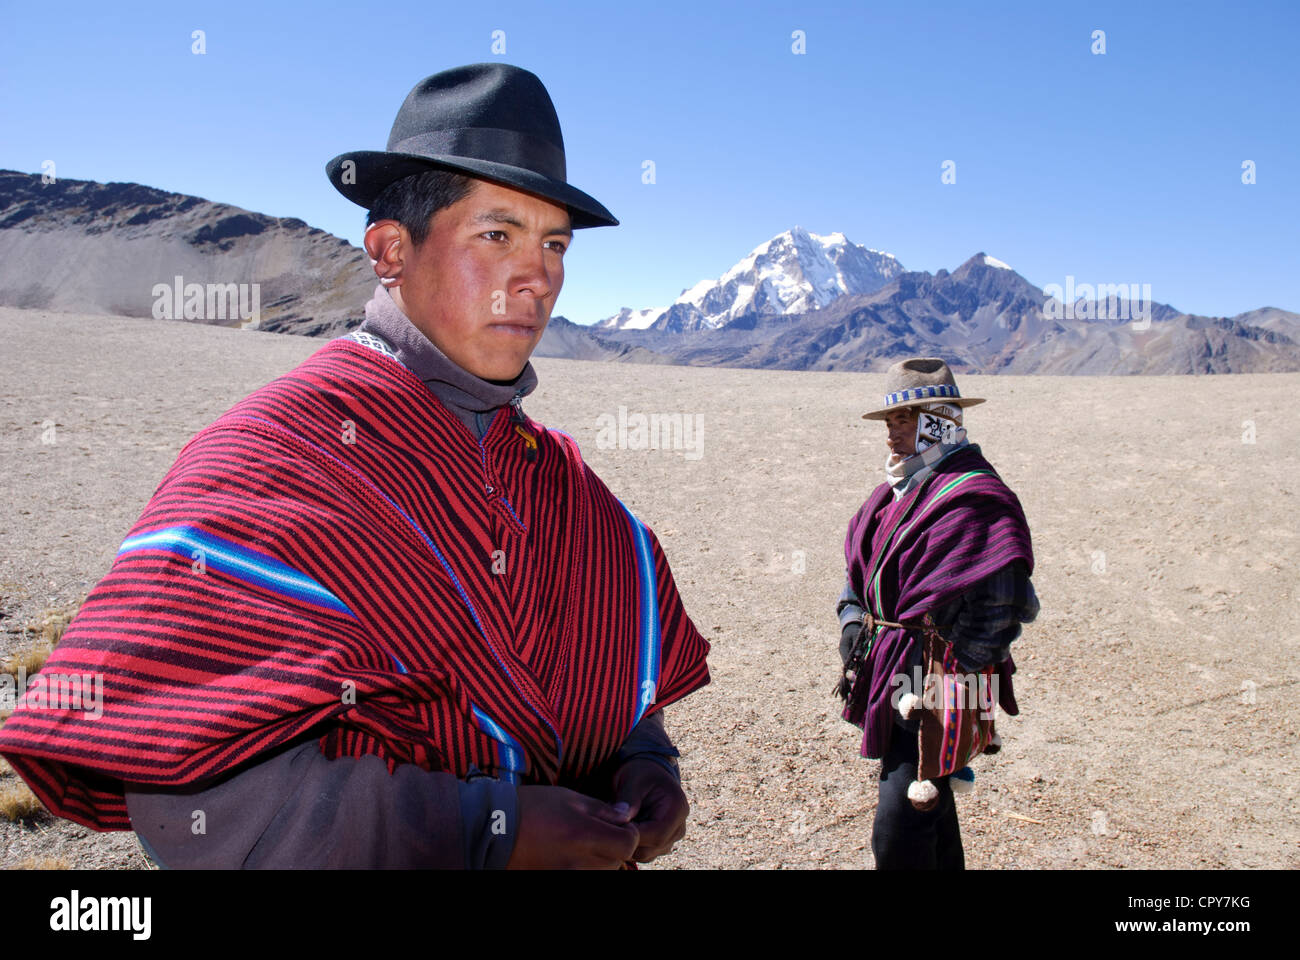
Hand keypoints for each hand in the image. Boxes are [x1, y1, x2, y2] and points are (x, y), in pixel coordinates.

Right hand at [507, 785, 639, 868]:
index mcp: (585, 835)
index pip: (628, 844)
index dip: (629, 833)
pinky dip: (586, 867)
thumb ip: (602, 810)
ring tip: (584, 843)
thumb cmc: (533, 807)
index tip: (619, 825)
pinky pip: (584, 875)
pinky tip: (573, 854)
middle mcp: (580, 861)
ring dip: (602, 859)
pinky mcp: (558, 879)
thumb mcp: (571, 798)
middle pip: (617, 861)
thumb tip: (625, 817)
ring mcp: (569, 874)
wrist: (497, 830)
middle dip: (615, 847)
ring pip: (603, 871)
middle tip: (600, 832)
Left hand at [610, 758, 688, 862]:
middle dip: (627, 841)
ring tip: (617, 823)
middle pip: (650, 849)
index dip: (632, 835)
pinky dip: (630, 845)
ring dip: (627, 843)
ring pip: (645, 855)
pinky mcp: (661, 844)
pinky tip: (622, 827)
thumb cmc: (641, 772)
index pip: (656, 835)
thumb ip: (629, 798)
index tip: (612, 825)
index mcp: (677, 809)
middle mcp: (679, 827)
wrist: (648, 772)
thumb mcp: (634, 778)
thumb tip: (621, 818)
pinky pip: (643, 854)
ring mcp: (671, 838)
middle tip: (610, 824)